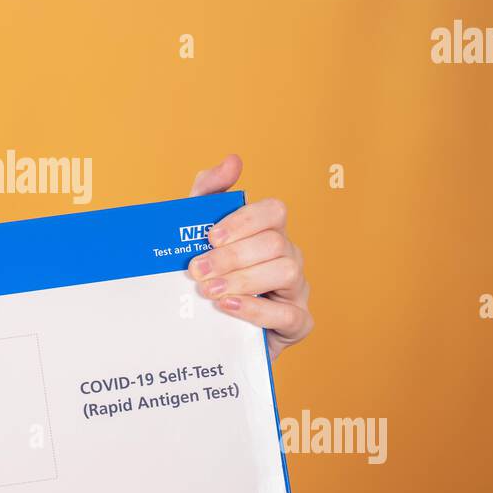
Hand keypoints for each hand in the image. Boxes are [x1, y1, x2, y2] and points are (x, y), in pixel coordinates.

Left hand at [186, 154, 312, 361]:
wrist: (200, 331)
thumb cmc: (205, 277)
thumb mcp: (195, 235)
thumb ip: (208, 194)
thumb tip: (233, 160)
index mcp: (269, 233)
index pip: (274, 211)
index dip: (244, 220)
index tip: (210, 237)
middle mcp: (289, 257)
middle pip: (274, 242)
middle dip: (231, 256)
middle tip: (196, 271)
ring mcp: (297, 290)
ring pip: (286, 271)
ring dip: (243, 280)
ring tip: (209, 291)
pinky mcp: (297, 324)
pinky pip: (288, 314)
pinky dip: (256, 309)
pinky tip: (228, 308)